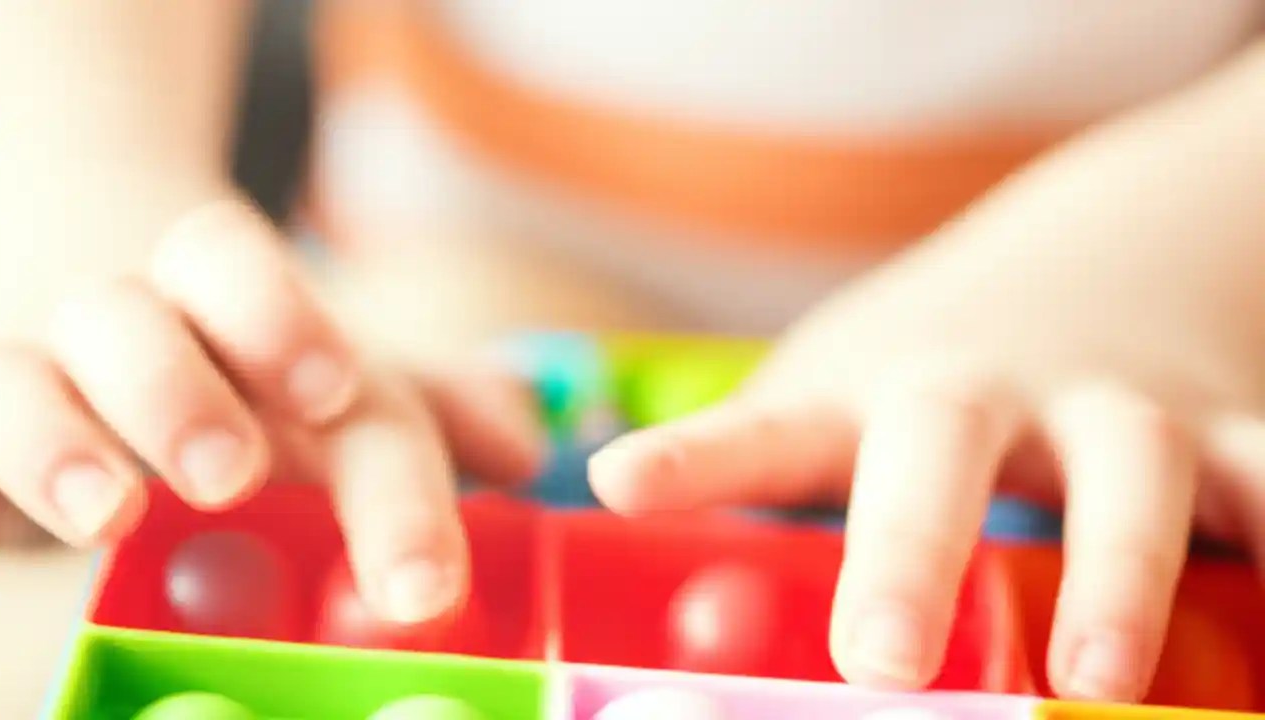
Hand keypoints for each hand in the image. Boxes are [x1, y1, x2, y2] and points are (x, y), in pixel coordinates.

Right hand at [0, 197, 544, 624]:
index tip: (420, 579)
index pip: (331, 359)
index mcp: (260, 302)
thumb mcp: (329, 385)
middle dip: (226, 365)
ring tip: (114, 512)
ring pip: (55, 361)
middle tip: (242, 470)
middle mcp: (159, 306)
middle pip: (197, 287)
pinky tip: (1, 518)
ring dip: (84, 432)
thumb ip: (420, 410)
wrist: (71, 264)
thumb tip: (524, 449)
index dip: (380, 467)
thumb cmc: (230, 355)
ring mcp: (51, 348)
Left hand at [589, 233, 1264, 700]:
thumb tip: (702, 631)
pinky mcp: (1222, 428)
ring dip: (1117, 572)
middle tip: (882, 660)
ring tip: (1097, 677)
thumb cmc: (932, 373)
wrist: (1098, 257)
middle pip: (938, 450)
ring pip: (1125, 470)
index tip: (624, 486)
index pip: (770, 429)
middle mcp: (982, 392)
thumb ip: (781, 499)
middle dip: (911, 549)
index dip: (697, 459)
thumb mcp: (844, 406)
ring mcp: (1108, 405)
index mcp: (868, 395)